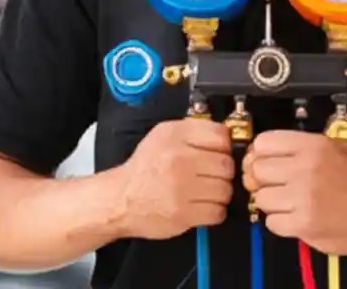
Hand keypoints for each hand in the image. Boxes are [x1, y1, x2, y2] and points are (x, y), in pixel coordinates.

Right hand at [115, 118, 234, 239]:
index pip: (220, 135)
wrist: (120, 199)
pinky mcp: (183, 213)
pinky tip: (199, 206)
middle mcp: (177, 158)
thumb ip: (192, 133)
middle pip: (226, 164)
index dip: (223, 147)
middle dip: (222, 173)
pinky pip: (218, 212)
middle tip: (209, 176)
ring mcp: (181, 187)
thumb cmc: (144, 170)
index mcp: (173, 135)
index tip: (217, 154)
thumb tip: (227, 138)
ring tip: (202, 192)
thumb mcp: (162, 138)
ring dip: (218, 194)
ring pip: (225, 190)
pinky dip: (213, 212)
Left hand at [242, 130, 346, 255]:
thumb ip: (295, 147)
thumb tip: (256, 152)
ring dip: (271, 203)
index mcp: (311, 146)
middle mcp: (305, 168)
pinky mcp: (303, 223)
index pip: (263, 143)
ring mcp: (303, 197)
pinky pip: (271, 221)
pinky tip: (294, 217)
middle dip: (262, 179)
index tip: (262, 162)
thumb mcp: (330, 149)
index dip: (258, 154)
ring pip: (261, 197)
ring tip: (288, 203)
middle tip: (274, 185)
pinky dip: (279, 222)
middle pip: (257, 170)